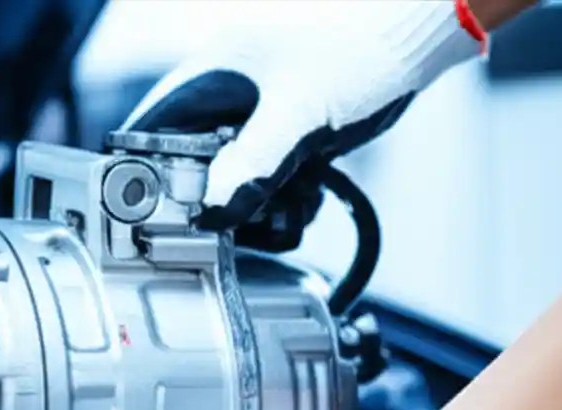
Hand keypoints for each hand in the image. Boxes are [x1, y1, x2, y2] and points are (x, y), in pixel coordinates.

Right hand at [121, 2, 481, 227]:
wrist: (413, 42)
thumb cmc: (359, 54)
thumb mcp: (300, 114)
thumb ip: (253, 164)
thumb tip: (211, 211)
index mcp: (209, 77)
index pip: (149, 133)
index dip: (151, 177)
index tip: (175, 214)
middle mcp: (223, 97)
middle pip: (190, 168)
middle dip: (221, 201)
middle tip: (252, 215)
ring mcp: (253, 117)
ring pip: (229, 180)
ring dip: (259, 206)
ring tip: (293, 204)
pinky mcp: (281, 134)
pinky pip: (263, 179)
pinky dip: (283, 198)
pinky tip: (308, 196)